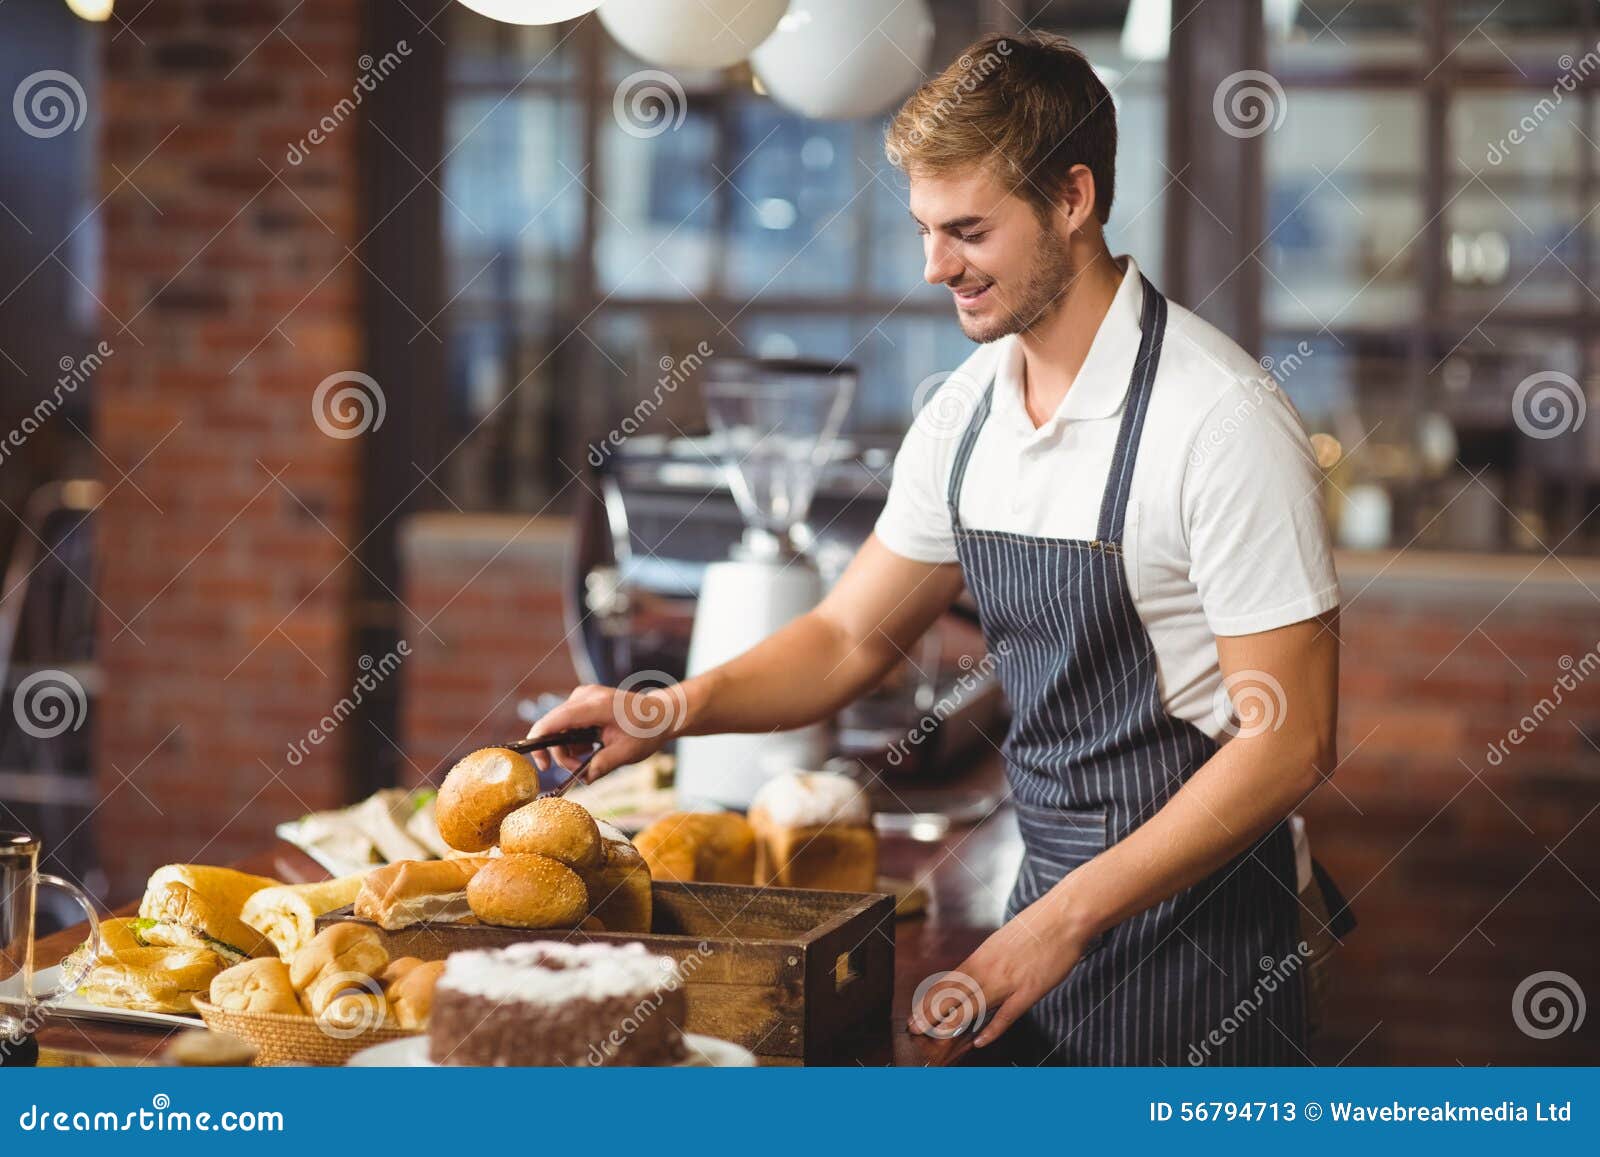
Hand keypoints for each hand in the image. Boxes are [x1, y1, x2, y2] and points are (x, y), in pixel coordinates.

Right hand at [523, 681, 687, 781]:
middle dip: (561, 752)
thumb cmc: (647, 729)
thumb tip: (583, 779)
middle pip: (553, 727)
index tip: (543, 766)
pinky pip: (568, 723)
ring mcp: (583, 697)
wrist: (661, 714)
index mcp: (595, 706)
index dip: (539, 744)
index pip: (553, 722)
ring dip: (568, 747)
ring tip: (589, 759)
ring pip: (559, 726)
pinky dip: (574, 739)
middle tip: (579, 770)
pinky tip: (591, 747)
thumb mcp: (626, 753)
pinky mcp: (584, 702)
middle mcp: (584, 696)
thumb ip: (601, 765)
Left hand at [907, 888, 1092, 1060]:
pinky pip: (1006, 1015)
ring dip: (951, 1023)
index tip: (915, 1013)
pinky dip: (991, 1030)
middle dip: (930, 1014)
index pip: (947, 983)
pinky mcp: (1028, 991)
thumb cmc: (1035, 926)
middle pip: (952, 996)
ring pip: (972, 1006)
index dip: (929, 1000)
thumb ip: (987, 961)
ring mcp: (1007, 982)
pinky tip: (979, 1041)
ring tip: (935, 1037)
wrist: (1062, 917)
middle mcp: (988, 969)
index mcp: (980, 957)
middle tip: (913, 1029)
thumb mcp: (1002, 942)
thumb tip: (974, 974)